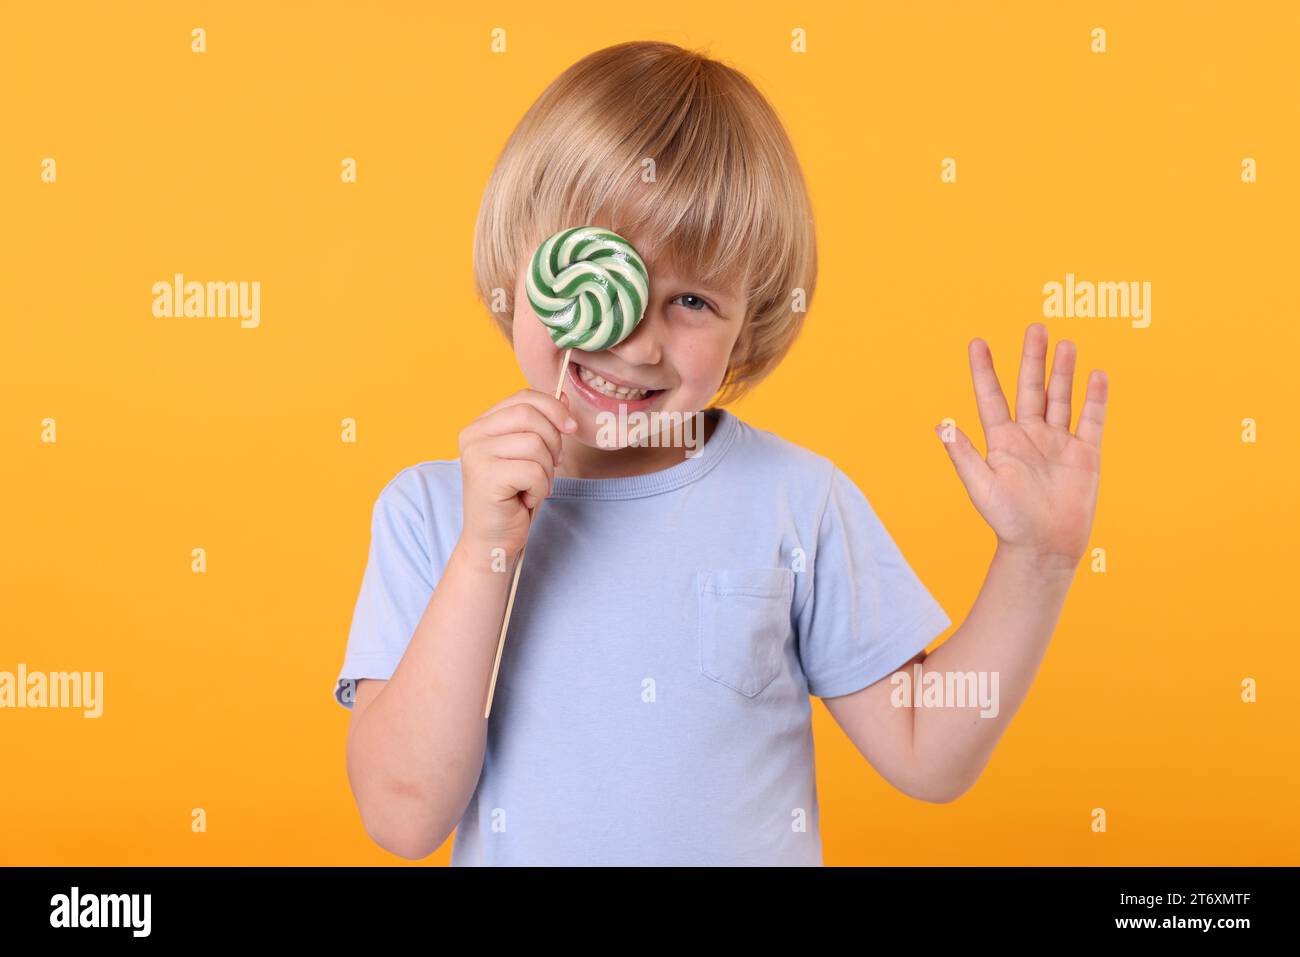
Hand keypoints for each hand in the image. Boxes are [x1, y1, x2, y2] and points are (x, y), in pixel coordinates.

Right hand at [458, 389, 576, 558]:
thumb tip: (564, 396)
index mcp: (481, 424)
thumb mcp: (531, 455)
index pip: (524, 397)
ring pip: (535, 444)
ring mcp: (475, 454)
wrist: (493, 541)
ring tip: (533, 487)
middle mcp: (472, 434)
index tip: (570, 427)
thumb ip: (542, 424)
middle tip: (551, 467)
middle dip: (553, 441)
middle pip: (530, 415)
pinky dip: (540, 488)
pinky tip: (526, 500)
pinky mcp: (484, 476)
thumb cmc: (513, 498)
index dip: (554, 408)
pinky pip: (533, 470)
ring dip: (546, 471)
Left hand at [936, 322, 1108, 574]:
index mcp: (1001, 441)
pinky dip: (1095, 398)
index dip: (984, 371)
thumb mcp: (981, 486)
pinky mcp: (1084, 455)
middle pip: (1030, 389)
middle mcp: (1029, 436)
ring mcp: (1058, 443)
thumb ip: (963, 454)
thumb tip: (941, 424)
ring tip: (1064, 343)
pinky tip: (1097, 375)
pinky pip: (1091, 420)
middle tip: (1035, 328)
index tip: (977, 343)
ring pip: (1061, 398)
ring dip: (1063, 371)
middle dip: (1032, 359)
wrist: (1044, 548)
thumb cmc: (1008, 521)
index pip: (991, 397)